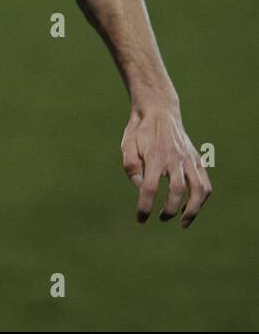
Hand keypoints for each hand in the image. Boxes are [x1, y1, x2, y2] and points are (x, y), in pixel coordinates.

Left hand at [121, 104, 211, 226]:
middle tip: (161, 218)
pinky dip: (201, 199)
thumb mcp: (127, 146)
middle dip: (170, 210)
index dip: (145, 206)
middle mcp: (175, 158)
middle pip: (177, 190)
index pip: (150, 187)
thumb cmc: (139, 132)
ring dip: (193, 209)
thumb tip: (141, 188)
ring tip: (182, 222)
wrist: (159, 111)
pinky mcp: (197, 160)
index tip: (141, 219)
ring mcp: (189, 159)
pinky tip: (190, 207)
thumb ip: (132, 168)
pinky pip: (205, 184)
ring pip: (199, 190)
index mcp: (154, 156)